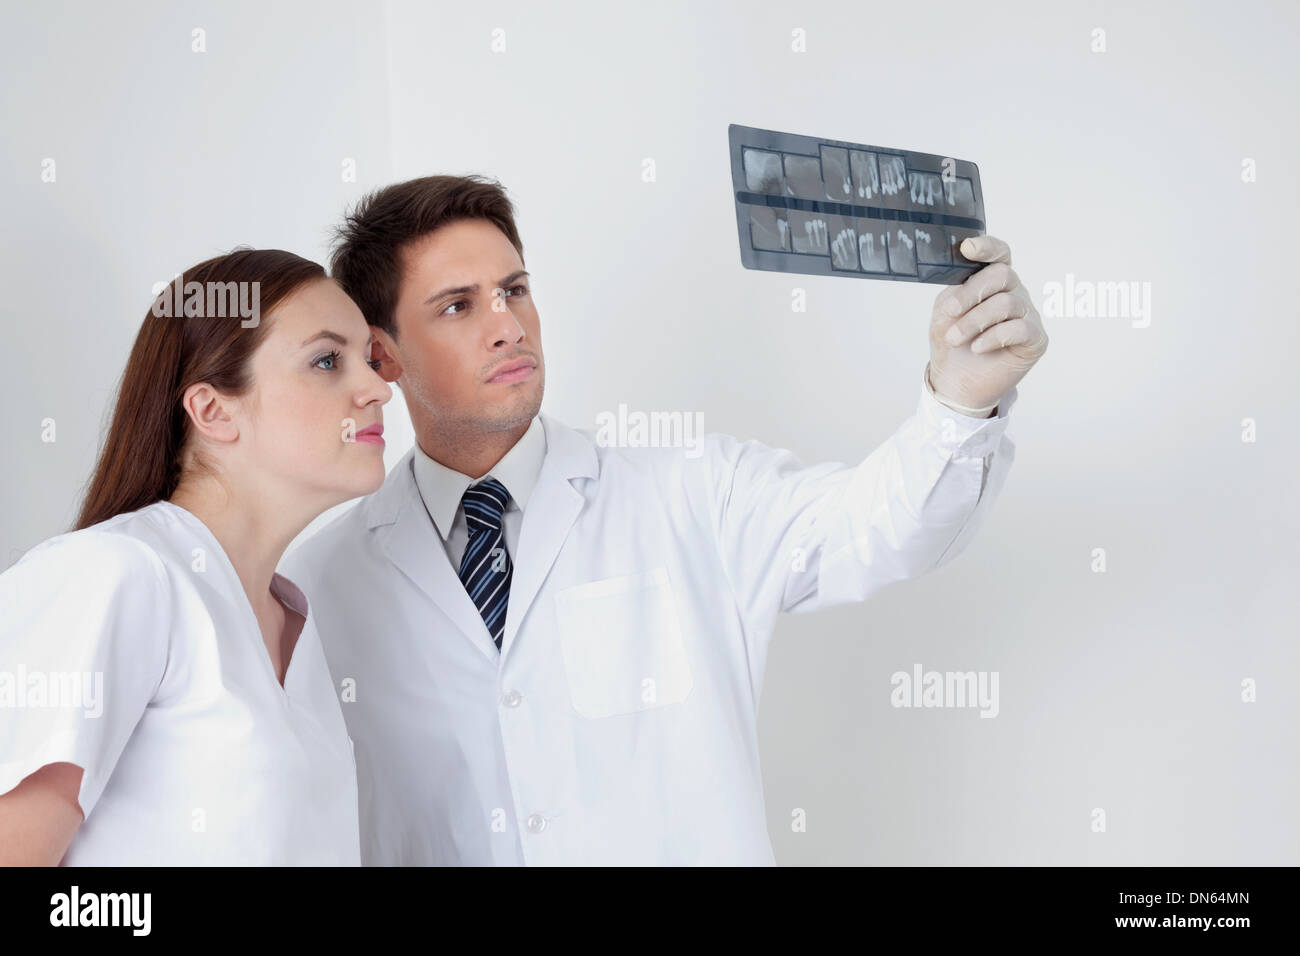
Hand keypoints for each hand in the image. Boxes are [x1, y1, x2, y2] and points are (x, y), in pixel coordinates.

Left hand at [928, 235, 1047, 409]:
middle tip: (951, 312)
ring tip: (956, 338)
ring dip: (975, 321)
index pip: (999, 254)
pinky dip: (993, 337)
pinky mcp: (1035, 339)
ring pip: (1006, 303)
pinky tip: (978, 347)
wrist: (957, 382)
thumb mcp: (945, 314)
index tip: (968, 248)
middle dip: (972, 293)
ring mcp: (1027, 314)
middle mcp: (1014, 292)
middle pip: (1002, 275)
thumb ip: (955, 292)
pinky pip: (1019, 328)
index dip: (987, 247)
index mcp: (992, 281)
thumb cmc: (953, 343)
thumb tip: (962, 280)